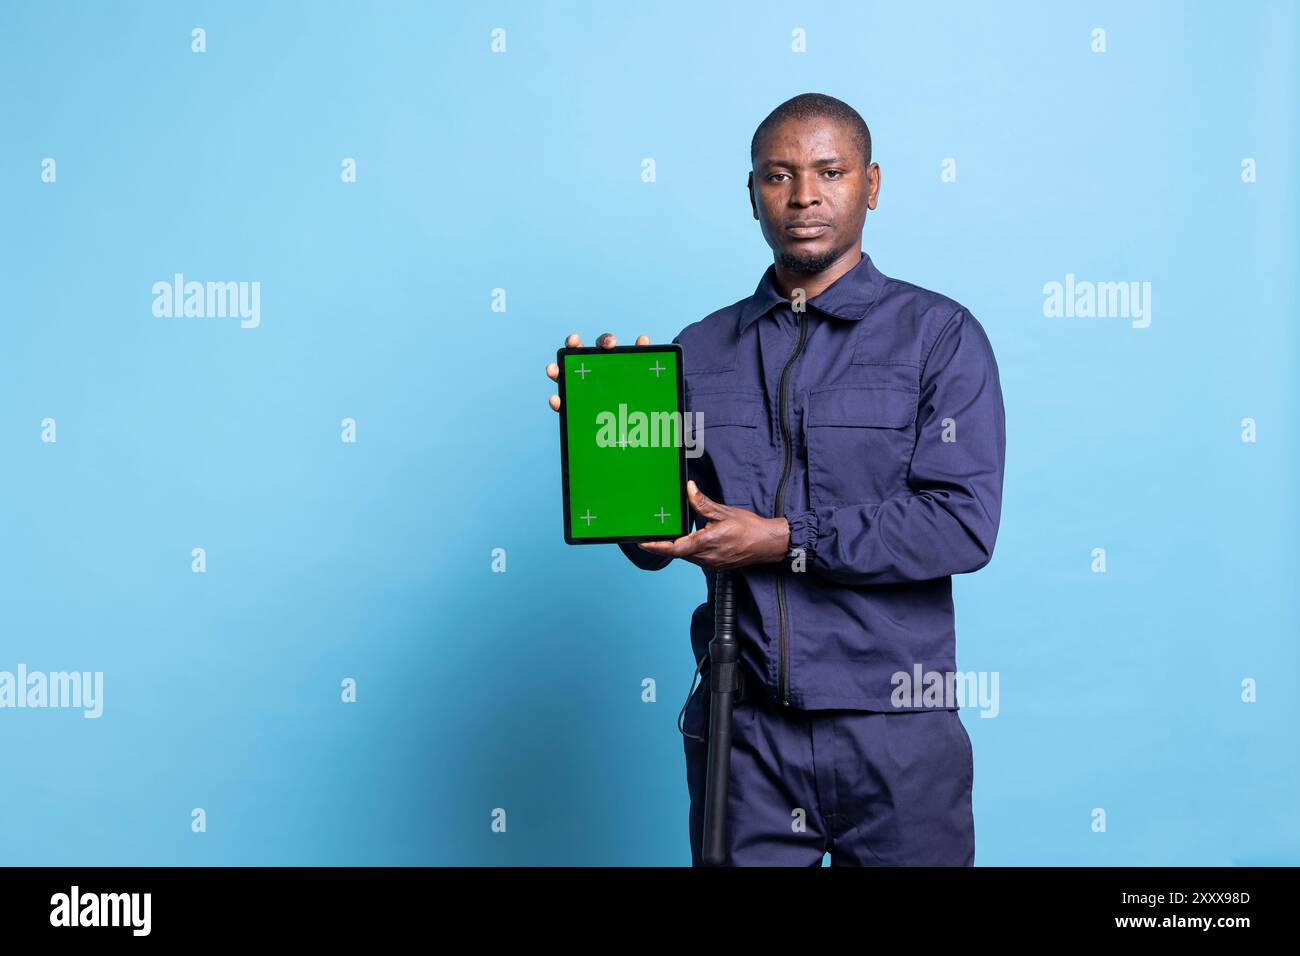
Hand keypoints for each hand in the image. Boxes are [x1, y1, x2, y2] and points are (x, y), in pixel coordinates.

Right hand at [545, 331, 650, 411]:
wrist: (628, 423)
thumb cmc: (630, 396)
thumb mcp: (638, 380)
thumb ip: (640, 360)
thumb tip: (643, 340)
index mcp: (608, 361)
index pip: (603, 345)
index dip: (606, 341)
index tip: (611, 344)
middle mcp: (588, 370)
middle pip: (576, 352)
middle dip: (572, 343)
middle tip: (574, 341)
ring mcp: (577, 388)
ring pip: (561, 375)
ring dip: (555, 370)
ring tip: (552, 369)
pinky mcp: (572, 407)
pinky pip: (562, 404)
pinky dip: (557, 401)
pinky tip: (556, 399)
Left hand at [638, 480, 789, 569]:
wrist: (767, 544)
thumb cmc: (749, 528)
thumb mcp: (723, 511)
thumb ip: (701, 502)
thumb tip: (688, 489)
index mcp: (706, 543)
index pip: (674, 548)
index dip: (656, 546)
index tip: (643, 542)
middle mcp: (706, 557)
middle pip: (677, 553)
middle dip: (663, 545)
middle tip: (650, 535)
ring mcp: (710, 563)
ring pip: (686, 557)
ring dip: (676, 547)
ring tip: (666, 536)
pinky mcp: (715, 565)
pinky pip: (696, 558)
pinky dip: (688, 550)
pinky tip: (687, 541)